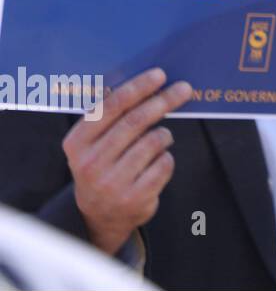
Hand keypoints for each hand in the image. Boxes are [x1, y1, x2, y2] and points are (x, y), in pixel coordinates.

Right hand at [63, 67, 191, 254]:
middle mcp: (89, 164)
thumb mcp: (94, 143)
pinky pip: (164, 164)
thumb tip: (149, 82)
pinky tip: (159, 160)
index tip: (159, 74)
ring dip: (164, 134)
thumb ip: (112, 116)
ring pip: (153, 141)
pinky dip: (167, 157)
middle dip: (163, 101)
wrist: (101, 215)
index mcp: (77, 144)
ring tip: (162, 137)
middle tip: (184, 89)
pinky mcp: (134, 198)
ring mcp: (111, 183)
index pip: (110, 108)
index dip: (137, 88)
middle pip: (135, 121)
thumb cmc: (104, 165)